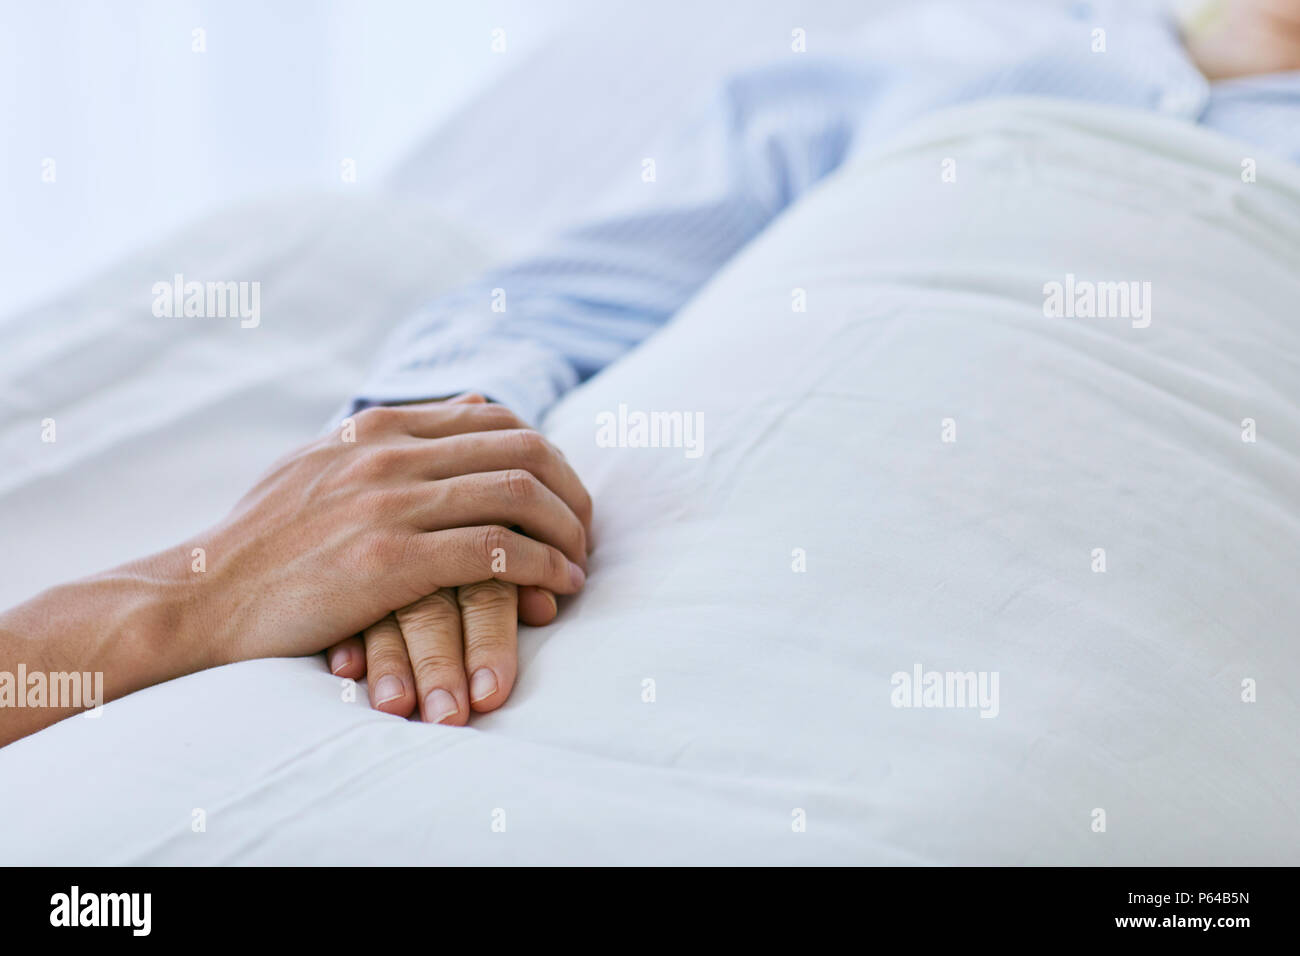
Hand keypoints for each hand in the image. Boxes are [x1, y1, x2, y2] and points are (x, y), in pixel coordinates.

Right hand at [0, 396, 592, 745]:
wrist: (199, 596)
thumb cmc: (263, 541)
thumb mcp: (324, 463)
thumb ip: (398, 433)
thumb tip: (477, 401)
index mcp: (377, 426)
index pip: (498, 419)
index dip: (549, 457)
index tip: (564, 497)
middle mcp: (389, 452)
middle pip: (524, 449)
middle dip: (573, 492)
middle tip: (586, 533)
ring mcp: (389, 503)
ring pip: (520, 496)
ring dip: (568, 534)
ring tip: (580, 566)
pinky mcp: (390, 561)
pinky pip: (497, 553)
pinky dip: (543, 570)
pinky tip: (557, 592)